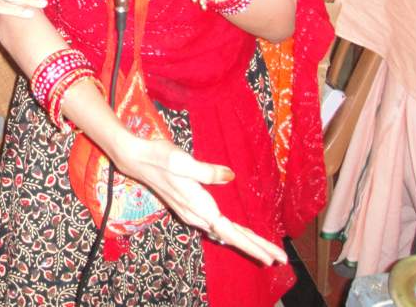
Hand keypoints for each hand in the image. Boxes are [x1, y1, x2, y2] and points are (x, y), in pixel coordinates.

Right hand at [115, 135, 287, 265]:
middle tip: (279, 259)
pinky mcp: (189, 207)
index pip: (229, 231)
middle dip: (255, 247)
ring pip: (224, 232)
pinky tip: (238, 234)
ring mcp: (191, 212)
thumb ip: (207, 171)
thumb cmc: (158, 157)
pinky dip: (232, 233)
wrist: (136, 158)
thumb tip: (230, 176)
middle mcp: (195, 214)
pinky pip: (216, 226)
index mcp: (198, 205)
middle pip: (230, 236)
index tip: (271, 257)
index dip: (252, 244)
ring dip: (245, 240)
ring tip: (265, 249)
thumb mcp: (182, 160)